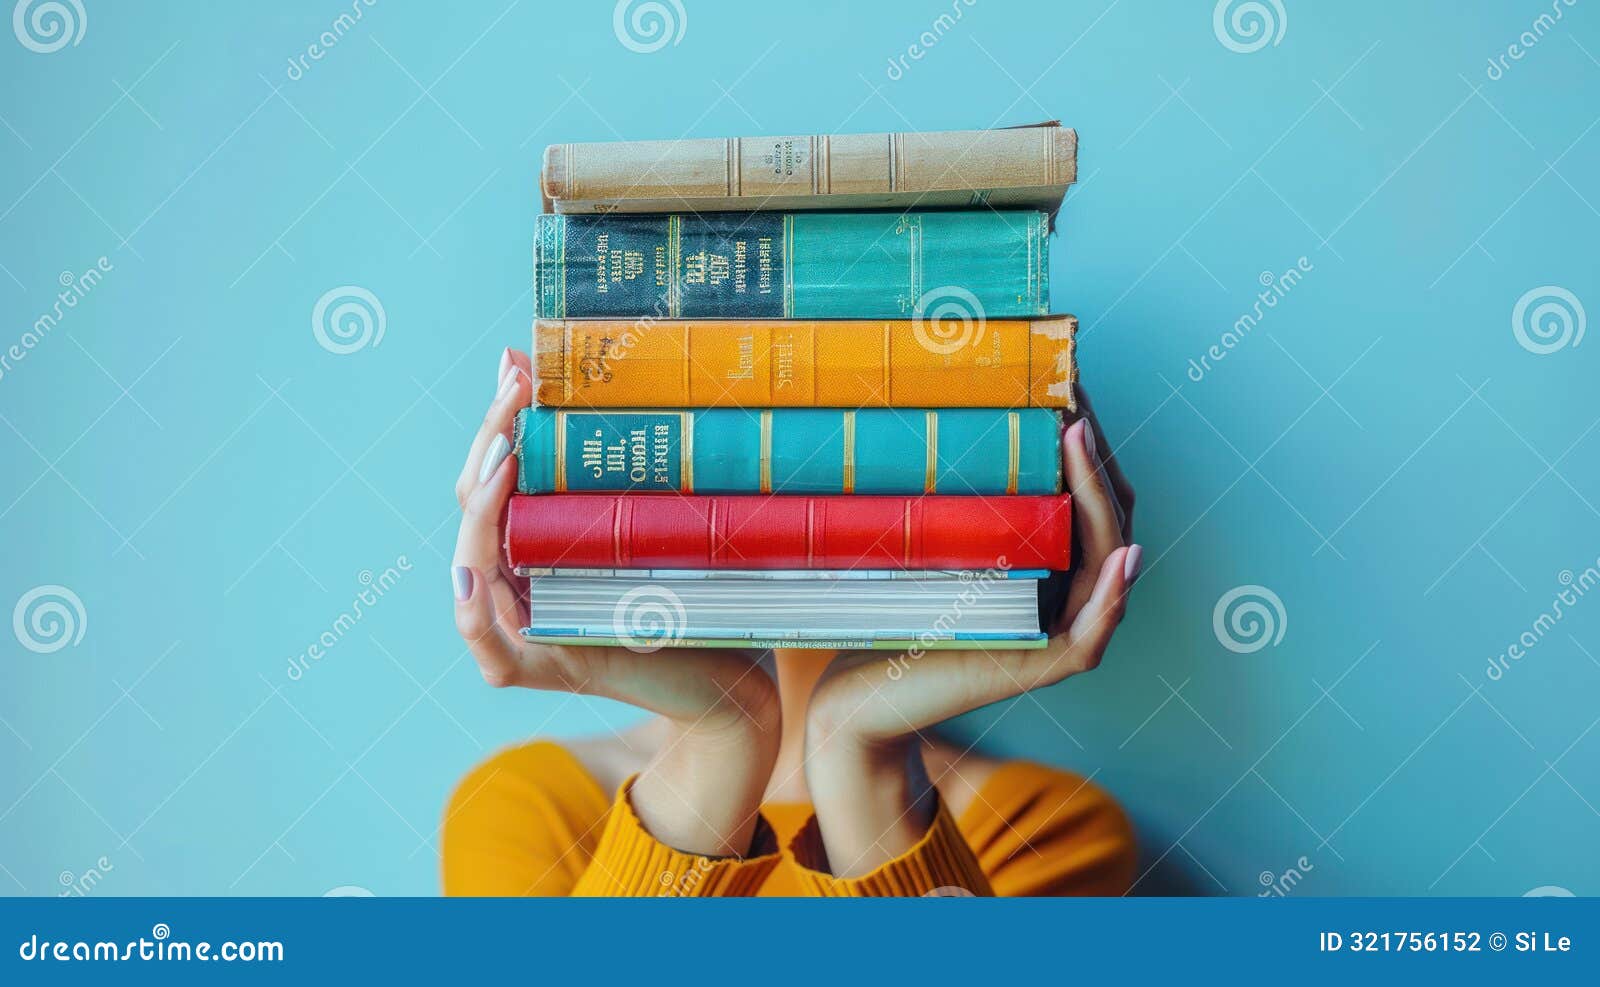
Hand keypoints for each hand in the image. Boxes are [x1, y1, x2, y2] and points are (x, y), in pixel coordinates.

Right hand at [451, 349, 779, 856]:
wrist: (736, 686)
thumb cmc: (705, 601)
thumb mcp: (666, 528)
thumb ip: (637, 482)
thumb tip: (625, 397)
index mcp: (541, 545)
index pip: (497, 476)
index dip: (500, 421)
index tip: (518, 364)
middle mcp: (522, 583)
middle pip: (477, 505)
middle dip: (491, 436)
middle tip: (517, 379)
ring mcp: (530, 630)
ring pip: (471, 564)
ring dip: (481, 504)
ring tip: (505, 453)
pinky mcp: (552, 673)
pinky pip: (491, 651)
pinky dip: (473, 612)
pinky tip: (474, 571)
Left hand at [802, 390, 1140, 875]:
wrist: (860, 698)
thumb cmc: (888, 613)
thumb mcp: (925, 545)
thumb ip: (957, 504)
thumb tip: (969, 422)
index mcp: (1045, 561)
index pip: (1087, 495)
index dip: (1085, 443)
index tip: (1066, 384)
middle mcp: (1063, 594)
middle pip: (1108, 519)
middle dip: (1097, 455)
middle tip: (1075, 396)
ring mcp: (1058, 633)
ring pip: (1109, 563)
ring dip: (1102, 499)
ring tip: (1081, 439)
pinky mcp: (1041, 669)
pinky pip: (1093, 634)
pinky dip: (1113, 598)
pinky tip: (1120, 556)